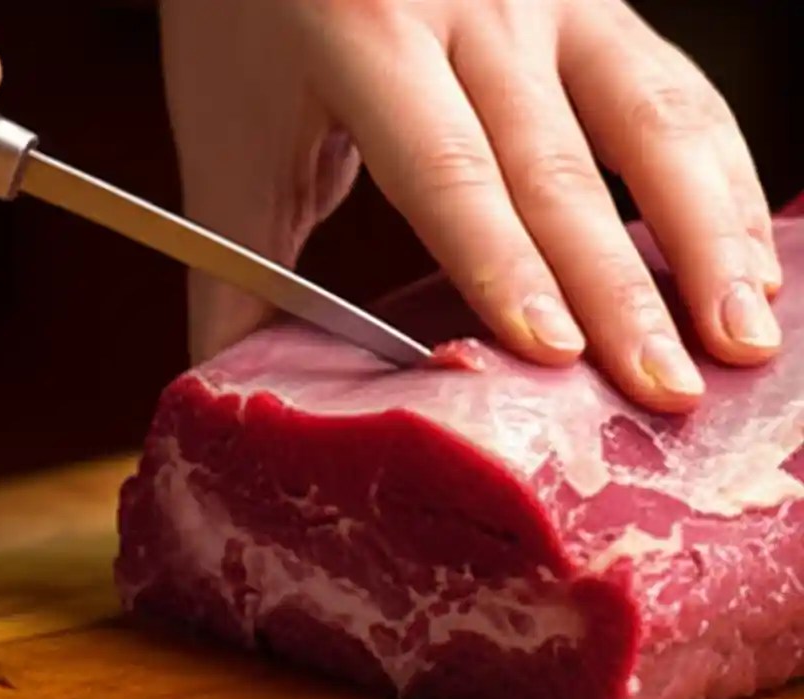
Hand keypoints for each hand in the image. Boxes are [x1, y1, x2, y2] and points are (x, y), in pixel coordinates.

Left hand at [160, 0, 779, 412]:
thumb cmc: (246, 21)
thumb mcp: (226, 138)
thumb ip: (228, 269)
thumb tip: (222, 391)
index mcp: (367, 35)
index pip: (448, 168)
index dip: (505, 265)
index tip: (558, 354)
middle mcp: (474, 3)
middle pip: (560, 162)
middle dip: (624, 287)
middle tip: (669, 392)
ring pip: (652, 115)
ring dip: (708, 230)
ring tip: (743, 334)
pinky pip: (672, 87)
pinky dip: (716, 172)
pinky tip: (740, 249)